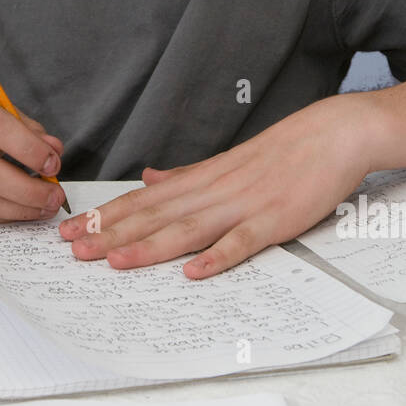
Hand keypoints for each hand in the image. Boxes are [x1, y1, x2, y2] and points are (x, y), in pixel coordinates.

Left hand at [58, 94, 376, 276]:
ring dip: (149, 246)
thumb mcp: (227, 160)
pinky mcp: (274, 219)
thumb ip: (187, 174)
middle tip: (72, 249)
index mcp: (202, 178)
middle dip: (111, 234)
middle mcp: (214, 191)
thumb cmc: (284, 151)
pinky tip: (194, 272)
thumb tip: (150, 176)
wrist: (333, 134)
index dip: (106, 216)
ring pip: (187, 229)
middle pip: (155, 216)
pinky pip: (241, 242)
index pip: (144, 199)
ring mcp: (243, 205)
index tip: (71, 229)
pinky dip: (217, 256)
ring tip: (114, 262)